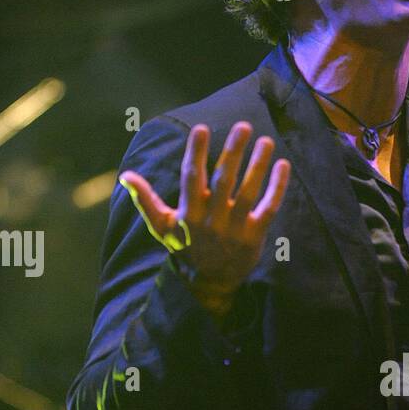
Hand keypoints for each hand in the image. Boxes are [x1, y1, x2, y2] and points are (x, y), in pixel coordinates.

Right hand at [119, 122, 290, 308]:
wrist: (209, 283)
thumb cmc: (185, 248)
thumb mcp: (162, 227)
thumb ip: (146, 200)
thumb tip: (125, 175)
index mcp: (188, 212)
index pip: (191, 177)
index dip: (196, 153)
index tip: (202, 128)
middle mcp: (212, 219)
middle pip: (223, 180)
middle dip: (233, 152)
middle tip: (243, 126)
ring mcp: (234, 228)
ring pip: (248, 192)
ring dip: (258, 165)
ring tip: (266, 141)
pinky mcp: (254, 236)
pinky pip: (268, 208)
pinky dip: (277, 188)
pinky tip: (283, 166)